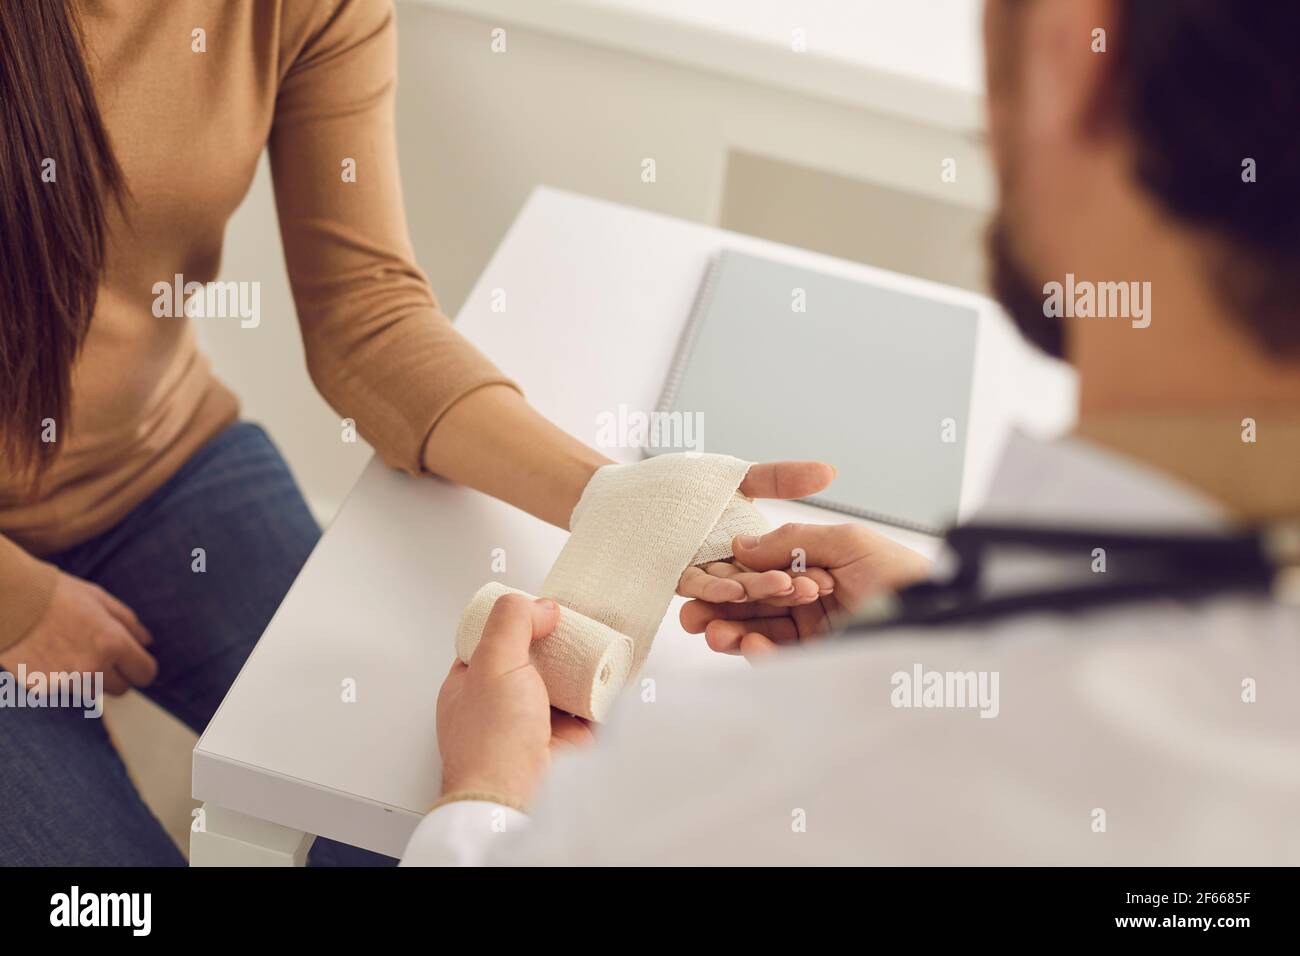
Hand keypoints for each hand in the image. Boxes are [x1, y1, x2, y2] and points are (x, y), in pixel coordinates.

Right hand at [0, 571, 155, 694]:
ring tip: (70, 650)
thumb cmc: (56, 594)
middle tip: (98, 652)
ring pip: (93, 692)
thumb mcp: (100, 599)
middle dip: (116, 673)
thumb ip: (129, 623)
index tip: (134, 661)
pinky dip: (61, 678)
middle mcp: (92, 668)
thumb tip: (148, 642)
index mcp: (113, 643)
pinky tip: (49, 655)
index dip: (141, 667)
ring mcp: (66, 681)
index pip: (145, 674)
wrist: (8, 600)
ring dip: (89, 678)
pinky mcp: (42, 689)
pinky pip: (64, 690)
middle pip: (121, 688)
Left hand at [437, 594, 592, 807]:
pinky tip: (611, 673)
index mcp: (470, 683)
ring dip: (581, 664)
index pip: (493, 640)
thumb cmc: (489, 742)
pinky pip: (590, 705)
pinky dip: (602, 690)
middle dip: (556, 642)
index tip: (539, 606)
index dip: (516, 621)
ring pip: (563, 681)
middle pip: (534, 658)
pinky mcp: (568, 737)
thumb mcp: (491, 663)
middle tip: (575, 622)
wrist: (515, 797)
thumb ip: (512, 622)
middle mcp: (502, 701)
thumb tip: (541, 606)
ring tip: (598, 641)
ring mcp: (535, 720)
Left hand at [675, 461, 837, 604]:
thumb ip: (779, 479)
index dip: (805, 571)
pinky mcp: (674, 579)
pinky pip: (696, 587)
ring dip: (754, 591)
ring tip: (778, 587)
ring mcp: (702, 577)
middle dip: (786, 586)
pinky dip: (713, 590)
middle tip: (809, 589)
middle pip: (761, 583)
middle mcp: (728, 568)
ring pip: (732, 590)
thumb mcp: (737, 478)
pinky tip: (729, 591)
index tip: (827, 575)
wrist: (628, 489)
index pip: (782, 565)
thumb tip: (827, 472)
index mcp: (750, 550)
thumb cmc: (680, 484)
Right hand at [680, 523, 931, 656]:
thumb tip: (741, 544)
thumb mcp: (847, 541)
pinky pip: (779, 657)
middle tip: (691, 614)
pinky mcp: (817, 661)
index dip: (729, 576)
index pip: (758, 571)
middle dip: (719, 609)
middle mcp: (807, 598)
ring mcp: (811, 631)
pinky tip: (748, 645)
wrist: (941, 621)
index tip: (700, 580)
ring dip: (730, 632)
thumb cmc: (903, 575)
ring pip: (758, 631)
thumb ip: (792, 540)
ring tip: (712, 633)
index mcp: (812, 566)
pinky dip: (759, 652)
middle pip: (751, 603)